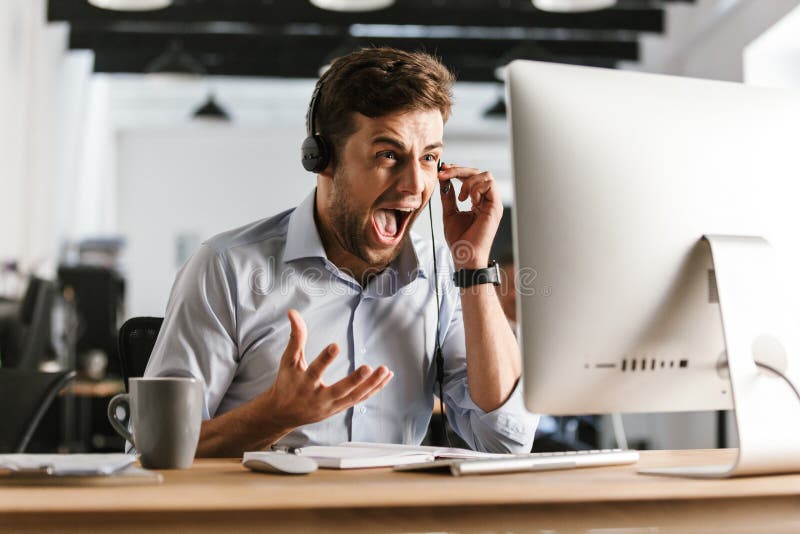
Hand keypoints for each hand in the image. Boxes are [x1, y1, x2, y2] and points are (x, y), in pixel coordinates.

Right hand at [260, 309, 392, 430]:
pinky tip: (386, 377)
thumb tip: (293, 312)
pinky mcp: (339, 409)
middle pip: (339, 390)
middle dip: (354, 380)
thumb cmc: (287, 383)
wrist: (284, 414)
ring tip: (385, 369)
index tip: (335, 345)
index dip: (324, 358)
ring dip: (371, 384)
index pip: (315, 371)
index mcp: (304, 384)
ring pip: (353, 396)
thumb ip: (295, 337)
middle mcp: (318, 397)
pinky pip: (359, 399)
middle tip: (369, 367)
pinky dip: (373, 389)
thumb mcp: (289, 360)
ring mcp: (331, 406)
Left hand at [438, 163, 502, 268]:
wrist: (465, 255)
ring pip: (485, 175)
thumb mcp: (449, 213)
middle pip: (478, 172)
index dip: (457, 171)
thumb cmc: (459, 240)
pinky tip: (469, 200)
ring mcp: (493, 203)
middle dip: (459, 170)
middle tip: (444, 174)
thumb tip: (444, 180)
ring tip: (461, 196)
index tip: (443, 171)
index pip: (472, 177)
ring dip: (468, 181)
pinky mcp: (495, 207)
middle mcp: (488, 200)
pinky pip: (489, 185)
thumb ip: (449, 196)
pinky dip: (476, 188)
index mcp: (478, 201)